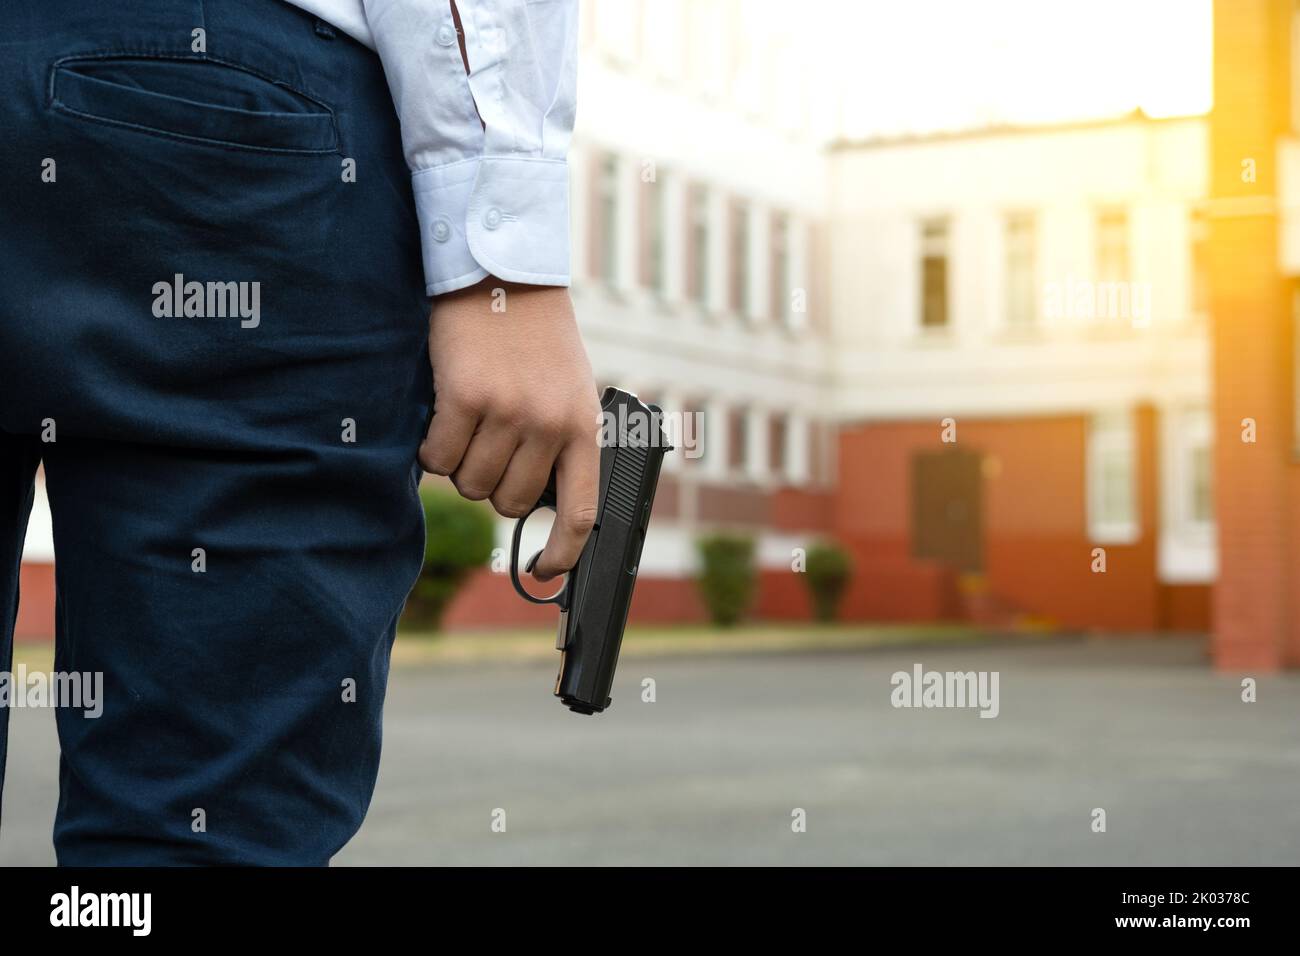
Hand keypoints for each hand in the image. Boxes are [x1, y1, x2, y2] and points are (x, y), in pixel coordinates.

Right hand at [420, 280, 600, 581]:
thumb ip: (560, 442)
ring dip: (460, 463)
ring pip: (469, 483)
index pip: (581, 511)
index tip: (545, 570)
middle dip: (492, 485)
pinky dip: (433, 446)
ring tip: (469, 421)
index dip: (563, 551)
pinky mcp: (463, 398)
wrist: (503, 274)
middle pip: (508, 502)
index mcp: (583, 427)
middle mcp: (549, 425)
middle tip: (488, 445)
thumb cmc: (536, 339)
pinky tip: (444, 413)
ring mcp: (507, 412)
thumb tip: (534, 503)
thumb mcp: (569, 390)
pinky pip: (438, 457)